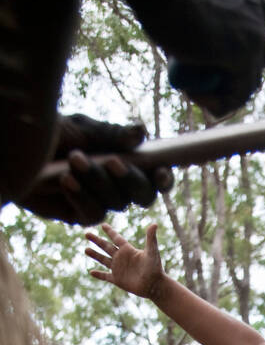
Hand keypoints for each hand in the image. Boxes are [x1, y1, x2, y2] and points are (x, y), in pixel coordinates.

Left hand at [20, 116, 171, 225]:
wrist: (21, 154)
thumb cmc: (53, 136)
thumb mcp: (84, 129)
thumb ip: (112, 135)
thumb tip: (140, 135)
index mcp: (126, 160)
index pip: (155, 175)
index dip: (164, 178)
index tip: (161, 173)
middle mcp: (118, 183)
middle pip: (142, 195)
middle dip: (128, 179)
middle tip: (112, 160)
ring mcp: (102, 201)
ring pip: (116, 203)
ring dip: (96, 182)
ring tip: (73, 161)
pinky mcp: (83, 214)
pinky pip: (93, 214)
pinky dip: (81, 197)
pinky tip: (66, 181)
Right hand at [86, 222, 165, 299]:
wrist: (155, 286)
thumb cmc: (155, 268)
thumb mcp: (152, 251)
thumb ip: (151, 238)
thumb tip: (155, 224)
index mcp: (128, 250)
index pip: (116, 238)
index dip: (110, 231)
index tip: (102, 225)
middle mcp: (121, 258)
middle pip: (106, 247)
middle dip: (97, 240)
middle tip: (86, 233)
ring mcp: (119, 269)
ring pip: (103, 260)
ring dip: (95, 255)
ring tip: (86, 249)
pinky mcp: (118, 280)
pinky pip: (106, 276)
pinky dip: (99, 275)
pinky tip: (91, 272)